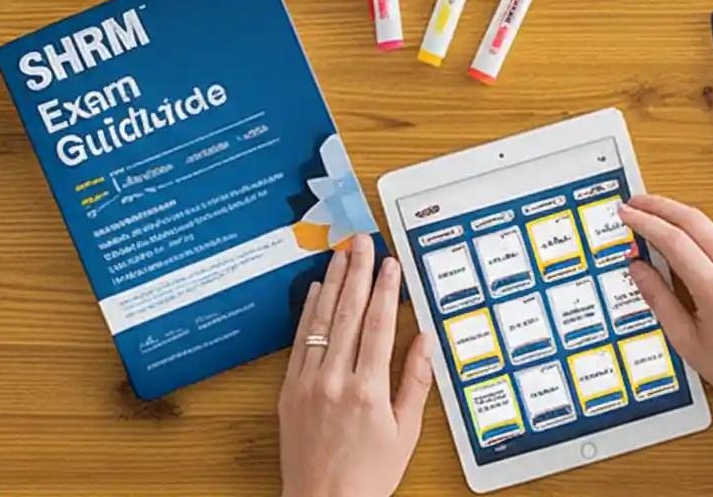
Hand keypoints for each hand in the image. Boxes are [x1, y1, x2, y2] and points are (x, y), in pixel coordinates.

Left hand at [278, 234, 434, 496]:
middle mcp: (335, 381)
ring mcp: (308, 383)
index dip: (385, 289)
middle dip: (357, 272)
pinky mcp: (289, 390)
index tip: (390, 262)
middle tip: (362, 240)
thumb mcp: (406, 432)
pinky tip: (318, 290)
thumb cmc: (370, 475)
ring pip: (322, 321)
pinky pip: (300, 341)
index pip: (377, 325)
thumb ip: (415, 382)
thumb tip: (424, 340)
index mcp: (368, 391)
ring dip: (333, 282)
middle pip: (348, 313)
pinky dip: (309, 312)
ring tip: (341, 252)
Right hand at [619, 195, 712, 422]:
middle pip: (692, 219)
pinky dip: (706, 243)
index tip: (627, 213)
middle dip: (659, 205)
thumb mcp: (688, 342)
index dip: (644, 221)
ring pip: (712, 230)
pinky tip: (695, 257)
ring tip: (659, 230)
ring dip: (683, 223)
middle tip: (636, 203)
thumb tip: (638, 268)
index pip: (673, 239)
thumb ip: (659, 300)